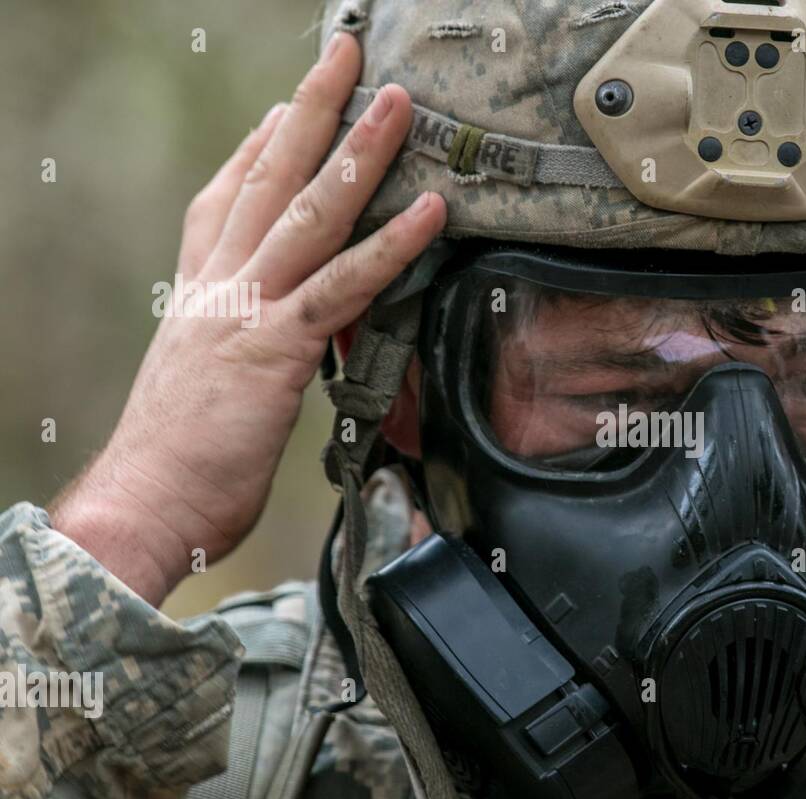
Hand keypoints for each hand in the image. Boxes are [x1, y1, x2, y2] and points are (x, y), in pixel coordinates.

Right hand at [51, 32, 445, 605]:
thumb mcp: (209, 387)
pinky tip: (430, 209)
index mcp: (200, 294)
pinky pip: (344, 286)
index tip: (286, 107)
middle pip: (266, 179)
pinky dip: (391, 244)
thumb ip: (245, 352)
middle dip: (308, 110)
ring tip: (398, 103)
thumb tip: (282, 352)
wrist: (144, 505)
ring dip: (359, 151)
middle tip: (344, 56)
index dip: (256, 148)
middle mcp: (219, 286)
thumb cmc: (178, 462)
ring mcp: (247, 311)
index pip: (226, 203)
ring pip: (308, 213)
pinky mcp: (277, 348)